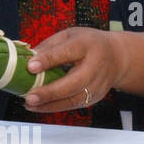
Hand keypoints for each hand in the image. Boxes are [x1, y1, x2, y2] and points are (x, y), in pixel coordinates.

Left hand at [24, 28, 143, 112]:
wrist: (118, 57)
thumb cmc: (87, 44)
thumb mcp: (69, 36)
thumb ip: (49, 47)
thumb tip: (26, 60)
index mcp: (87, 44)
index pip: (67, 52)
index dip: (48, 60)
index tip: (30, 66)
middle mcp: (95, 65)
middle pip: (74, 82)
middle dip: (50, 92)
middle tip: (29, 96)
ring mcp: (98, 84)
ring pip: (74, 99)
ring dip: (50, 105)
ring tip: (30, 104)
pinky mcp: (95, 97)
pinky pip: (74, 105)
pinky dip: (55, 107)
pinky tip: (39, 107)